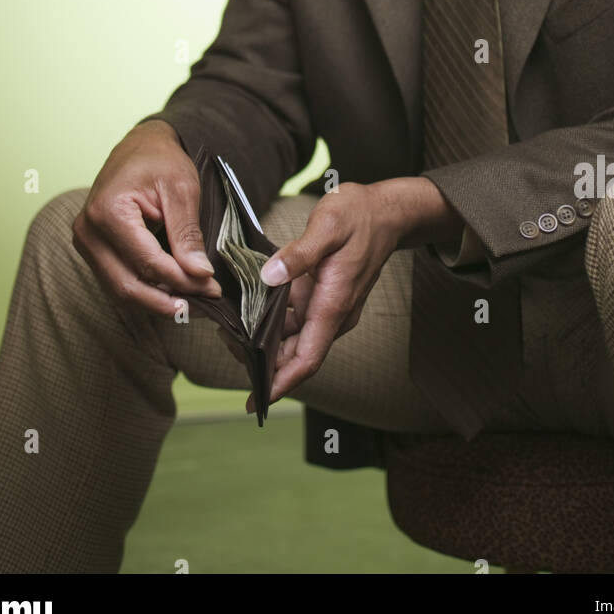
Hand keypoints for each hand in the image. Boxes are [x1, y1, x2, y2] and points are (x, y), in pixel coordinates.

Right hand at [71, 120, 221, 317]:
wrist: (140, 147)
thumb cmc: (160, 160)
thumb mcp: (182, 189)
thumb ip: (187, 233)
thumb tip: (199, 273)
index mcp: (107, 211)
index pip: (147, 262)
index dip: (181, 280)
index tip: (211, 287)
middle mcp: (88, 231)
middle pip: (127, 285)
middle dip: (167, 299)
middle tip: (203, 303)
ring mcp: (86, 242)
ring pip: (120, 290)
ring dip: (156, 300)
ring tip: (191, 300)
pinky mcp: (94, 249)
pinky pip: (118, 280)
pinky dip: (146, 289)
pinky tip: (172, 290)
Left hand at [247, 176, 459, 410]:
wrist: (387, 212)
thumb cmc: (360, 216)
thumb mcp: (328, 226)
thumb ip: (300, 253)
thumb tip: (269, 276)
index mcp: (334, 304)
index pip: (308, 358)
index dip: (282, 383)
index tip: (258, 401)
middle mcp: (332, 312)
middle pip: (295, 353)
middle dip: (263, 360)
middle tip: (225, 343)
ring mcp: (329, 305)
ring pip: (293, 336)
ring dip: (265, 338)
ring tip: (230, 326)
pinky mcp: (324, 295)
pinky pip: (296, 316)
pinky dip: (273, 318)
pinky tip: (250, 306)